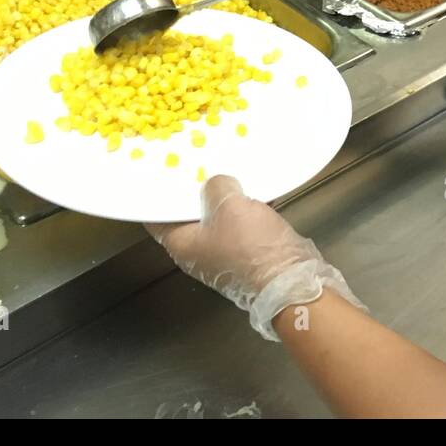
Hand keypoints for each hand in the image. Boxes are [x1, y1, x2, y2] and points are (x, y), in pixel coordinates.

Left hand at [147, 176, 364, 340]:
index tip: (163, 172)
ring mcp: (222, 255)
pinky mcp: (245, 256)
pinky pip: (238, 226)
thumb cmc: (250, 245)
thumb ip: (216, 186)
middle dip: (195, 192)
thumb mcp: (229, 204)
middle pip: (188, 216)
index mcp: (181, 244)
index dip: (158, 194)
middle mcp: (197, 253)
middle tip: (199, 164)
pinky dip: (242, 210)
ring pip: (216, 220)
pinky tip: (253, 191)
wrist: (289, 281)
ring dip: (224, 199)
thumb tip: (216, 184)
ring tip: (229, 170)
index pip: (156, 218)